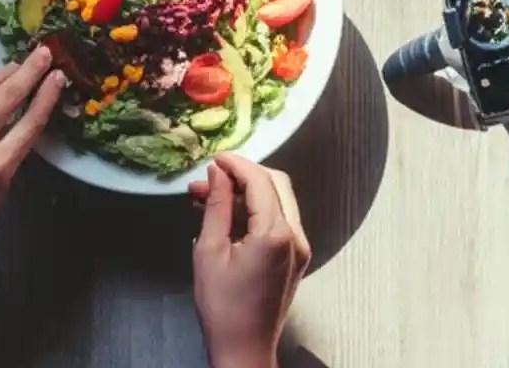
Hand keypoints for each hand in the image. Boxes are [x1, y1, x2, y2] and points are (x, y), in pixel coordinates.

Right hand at [190, 155, 310, 367]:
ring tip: (209, 198)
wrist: (243, 349)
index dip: (235, 164)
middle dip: (241, 176)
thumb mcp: (209, 251)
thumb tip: (218, 174)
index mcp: (275, 234)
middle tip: (209, 179)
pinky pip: (278, 220)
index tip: (214, 159)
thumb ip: (217, 206)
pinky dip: (255, 211)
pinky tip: (226, 216)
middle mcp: (295, 237)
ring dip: (247, 193)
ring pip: (278, 201)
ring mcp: (299, 247)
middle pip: (275, 184)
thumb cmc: (223, 309)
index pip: (259, 180)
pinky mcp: (295, 257)